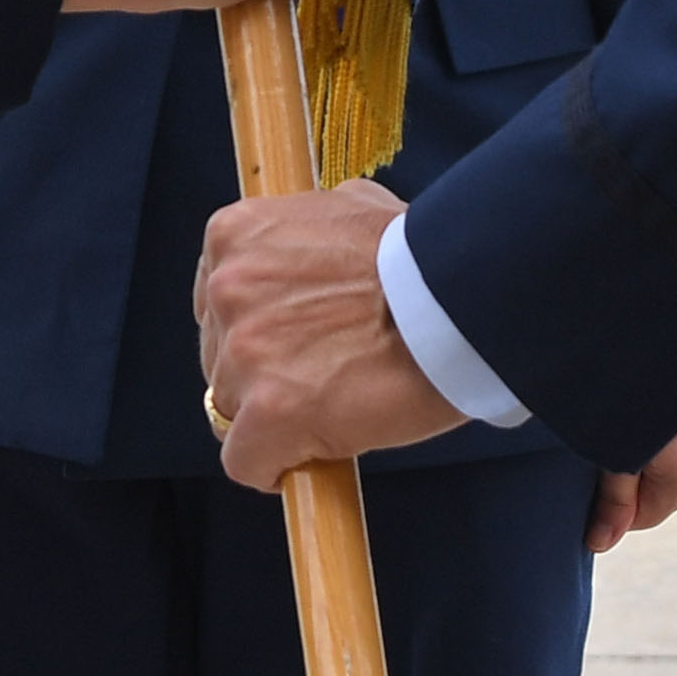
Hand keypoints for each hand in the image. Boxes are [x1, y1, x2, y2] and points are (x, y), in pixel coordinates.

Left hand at [195, 178, 461, 486]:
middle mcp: (227, 289)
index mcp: (236, 235)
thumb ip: (309, 234)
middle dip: (263, 373)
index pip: (216, 303)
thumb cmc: (421, 258)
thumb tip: (309, 256)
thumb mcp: (352, 208)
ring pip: (232, 410)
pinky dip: (274, 467)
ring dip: (273, 416)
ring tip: (333, 407)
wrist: (460, 296)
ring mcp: (245, 352)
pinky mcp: (269, 412)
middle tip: (322, 375)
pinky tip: (313, 454)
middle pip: (219, 357)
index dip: (257, 331)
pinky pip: (245, 461)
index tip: (293, 344)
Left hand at [589, 389, 676, 551]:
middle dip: (633, 470)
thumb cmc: (647, 384)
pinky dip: (673, 429)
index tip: (594, 467)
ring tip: (637, 410)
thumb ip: (613, 497)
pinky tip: (661, 401)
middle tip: (613, 430)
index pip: (639, 518)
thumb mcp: (617, 443)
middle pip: (659, 492)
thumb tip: (600, 544)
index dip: (611, 501)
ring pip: (676, 465)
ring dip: (654, 447)